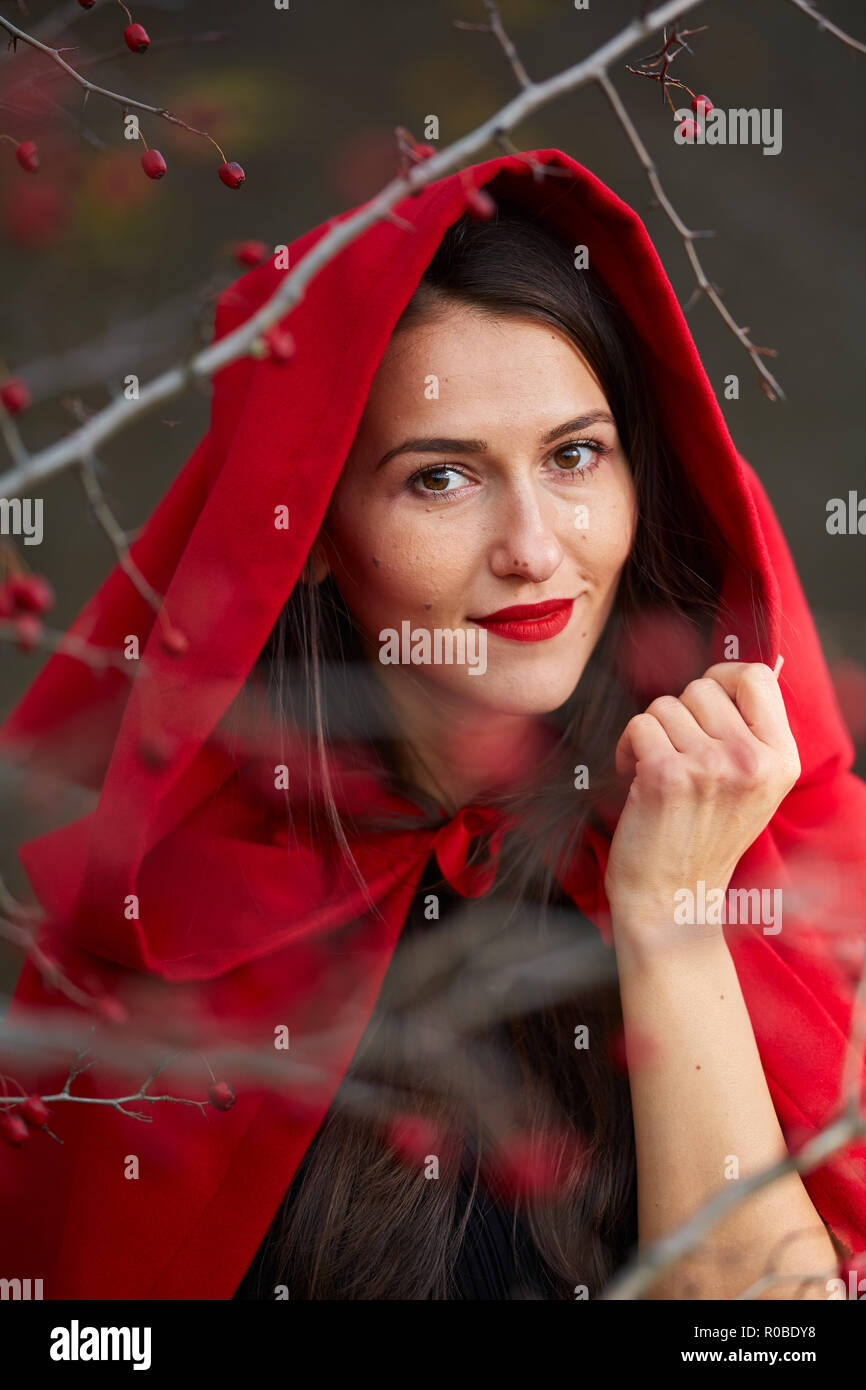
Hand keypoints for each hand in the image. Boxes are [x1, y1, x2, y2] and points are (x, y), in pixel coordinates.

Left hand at [604, 662, 799, 931]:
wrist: (673, 900)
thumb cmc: (703, 839)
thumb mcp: (751, 787)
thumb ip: (746, 735)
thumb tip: (720, 680)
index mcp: (781, 759)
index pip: (757, 678)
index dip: (722, 678)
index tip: (702, 704)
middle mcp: (751, 761)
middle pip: (701, 688)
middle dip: (678, 715)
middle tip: (676, 755)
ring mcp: (710, 767)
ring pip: (664, 706)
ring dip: (651, 734)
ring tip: (658, 772)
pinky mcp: (666, 776)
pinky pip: (638, 726)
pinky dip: (627, 749)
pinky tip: (636, 778)